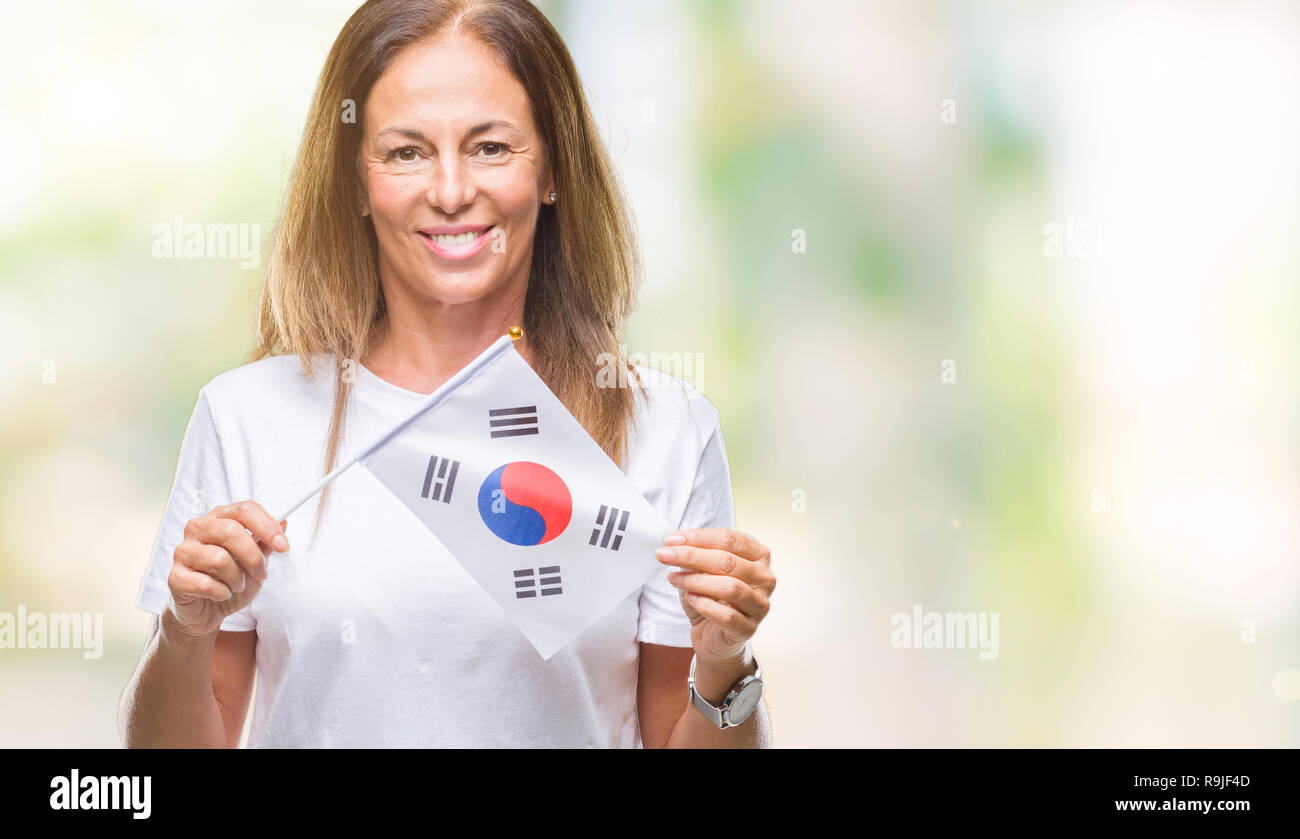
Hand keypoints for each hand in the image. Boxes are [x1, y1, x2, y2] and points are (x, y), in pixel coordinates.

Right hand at [166, 501, 287, 637]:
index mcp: (219, 518)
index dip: (267, 526)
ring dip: (238, 578)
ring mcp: (183, 552)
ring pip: (219, 558)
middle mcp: (197, 529)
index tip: (283, 546)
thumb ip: (266, 543)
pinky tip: (222, 594)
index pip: (244, 509)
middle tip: (261, 574)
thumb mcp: (254, 562)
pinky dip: (222, 593)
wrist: (205, 612)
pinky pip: (205, 583)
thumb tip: (284, 521)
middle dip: (254, 557)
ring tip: (238, 586)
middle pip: (231, 531)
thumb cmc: (229, 581)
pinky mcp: (175, 577)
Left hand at [654, 528, 774, 662]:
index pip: (730, 539)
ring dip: (695, 581)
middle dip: (691, 556)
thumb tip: (675, 544)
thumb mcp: (702, 571)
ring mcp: (760, 605)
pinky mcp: (748, 628)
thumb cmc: (711, 598)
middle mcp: (765, 578)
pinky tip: (689, 598)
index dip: (699, 537)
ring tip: (673, 579)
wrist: (714, 637)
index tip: (671, 539)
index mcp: (758, 556)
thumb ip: (696, 556)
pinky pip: (727, 615)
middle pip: (728, 561)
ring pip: (729, 587)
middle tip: (665, 555)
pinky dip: (704, 604)